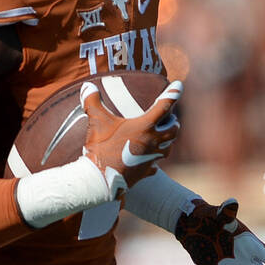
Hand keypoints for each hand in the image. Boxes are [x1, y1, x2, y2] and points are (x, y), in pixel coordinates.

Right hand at [81, 79, 182, 196]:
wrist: (101, 180)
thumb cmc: (101, 149)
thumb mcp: (96, 122)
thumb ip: (92, 102)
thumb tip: (86, 86)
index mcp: (145, 127)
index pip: (164, 106)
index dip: (173, 93)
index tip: (179, 84)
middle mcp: (153, 142)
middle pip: (174, 129)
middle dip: (173, 121)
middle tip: (168, 117)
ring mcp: (151, 158)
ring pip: (168, 147)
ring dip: (168, 140)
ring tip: (161, 136)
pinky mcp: (146, 171)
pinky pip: (155, 165)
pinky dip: (155, 160)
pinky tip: (149, 159)